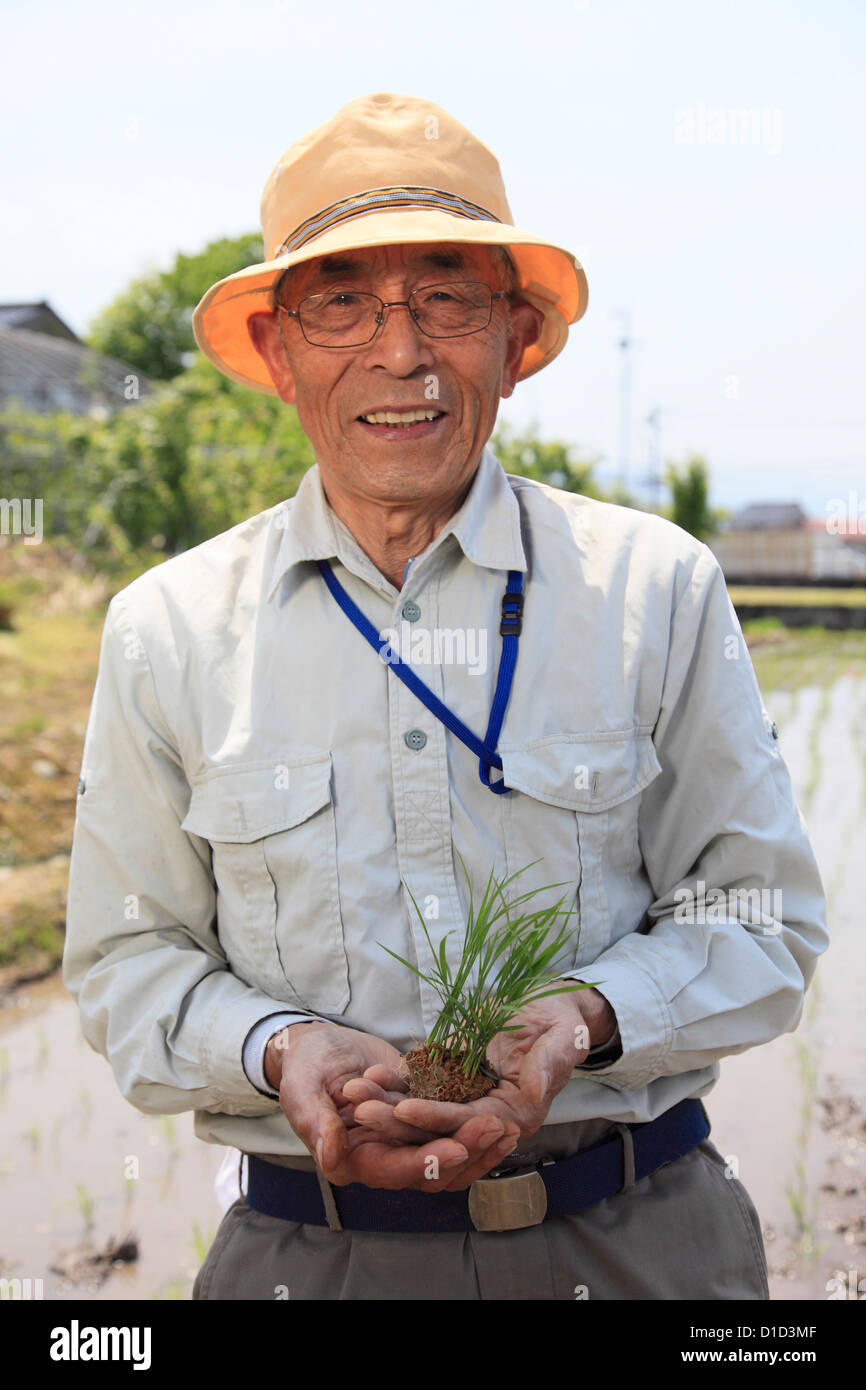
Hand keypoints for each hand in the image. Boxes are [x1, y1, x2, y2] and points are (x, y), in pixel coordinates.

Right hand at [266, 1022, 520, 1191]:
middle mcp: (382, 1158)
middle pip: (431, 1170)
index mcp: (352, 1160)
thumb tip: (332, 1158)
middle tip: (497, 1129)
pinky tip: (505, 1116)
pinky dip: (475, 1127)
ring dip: (479, 1146)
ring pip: (448, 1156)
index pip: (394, 1170)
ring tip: (510, 1129)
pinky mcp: (419, 1121)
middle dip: (466, 1151)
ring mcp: (404, 1142)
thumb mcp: (304, 1091)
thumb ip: (318, 1123)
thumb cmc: (304, 1068)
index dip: (425, 1162)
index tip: (455, 1148)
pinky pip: (451, 1130)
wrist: (317, 1047)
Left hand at [352, 987, 615, 1144]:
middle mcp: (486, 1116)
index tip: (404, 1107)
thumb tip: (534, 1090)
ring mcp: (465, 1100)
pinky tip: (365, 1078)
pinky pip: (418, 1087)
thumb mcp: (565, 1037)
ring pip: (420, 1112)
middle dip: (397, 1121)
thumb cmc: (561, 1022)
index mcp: (515, 1116)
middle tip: (361, 1109)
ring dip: (386, 1106)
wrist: (548, 1007)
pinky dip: (392, 1085)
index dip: (436, 1117)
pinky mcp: (451, 1081)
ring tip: (353, 1093)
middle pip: (436, 1127)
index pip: (468, 1123)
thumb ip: (550, 1063)